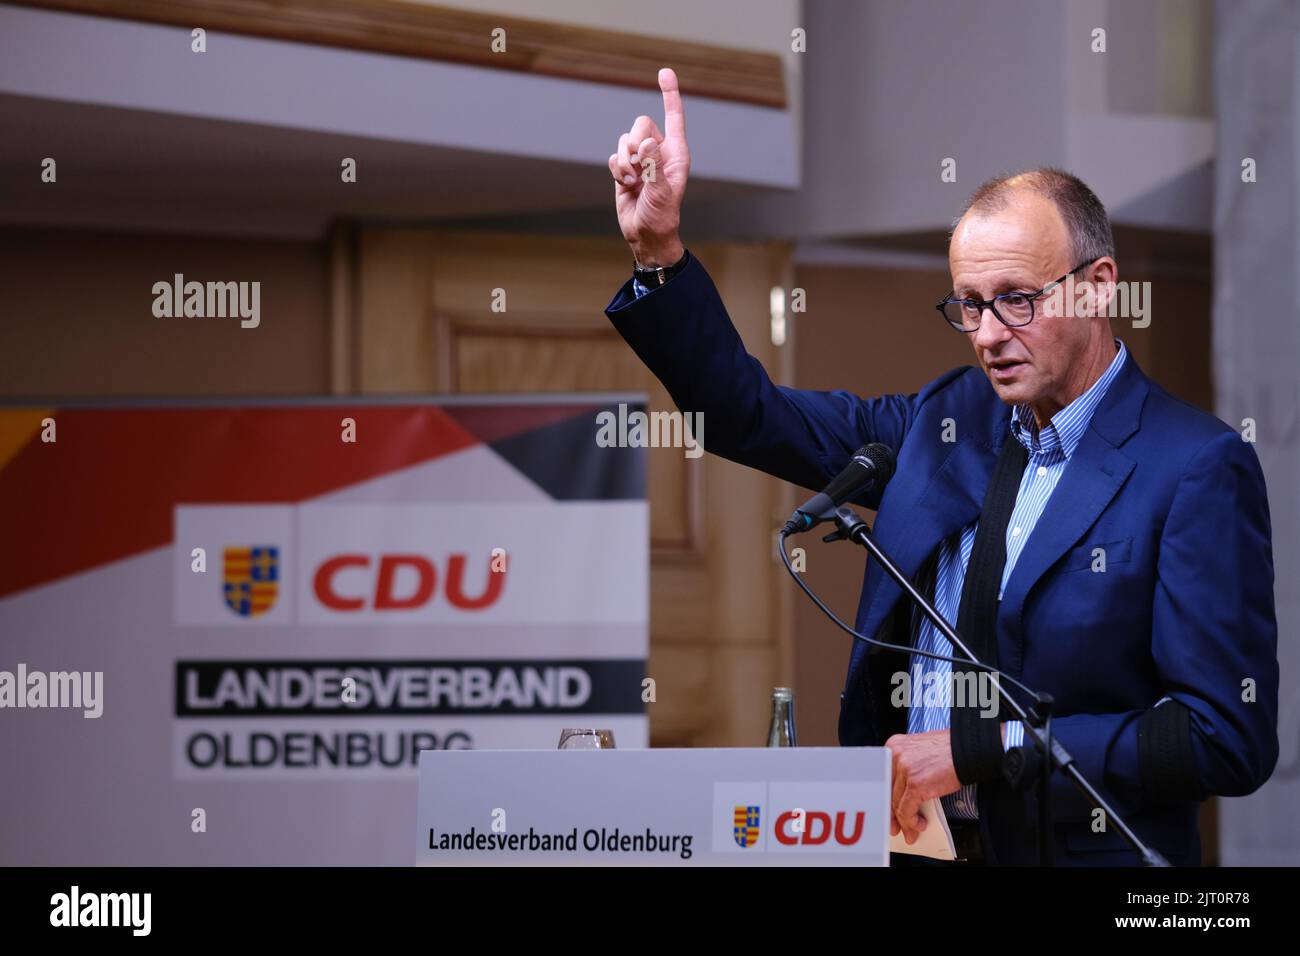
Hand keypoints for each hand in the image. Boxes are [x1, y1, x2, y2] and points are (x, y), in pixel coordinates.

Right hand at [607, 67, 688, 266]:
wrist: (645, 235)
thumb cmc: (661, 216)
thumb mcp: (662, 192)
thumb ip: (654, 166)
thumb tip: (646, 143)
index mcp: (676, 152)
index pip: (673, 117)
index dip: (670, 94)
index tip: (664, 72)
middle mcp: (659, 151)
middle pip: (641, 124)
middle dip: (635, 142)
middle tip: (638, 166)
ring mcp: (641, 160)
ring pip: (624, 140)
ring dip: (624, 161)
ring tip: (632, 182)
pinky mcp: (624, 169)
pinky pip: (614, 156)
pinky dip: (616, 170)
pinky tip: (624, 185)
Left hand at [885, 729, 962, 844]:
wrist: (967, 750)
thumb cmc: (949, 751)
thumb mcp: (920, 752)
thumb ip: (908, 768)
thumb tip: (905, 792)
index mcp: (894, 746)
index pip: (884, 777)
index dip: (886, 796)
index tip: (888, 808)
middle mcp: (896, 755)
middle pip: (887, 791)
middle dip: (892, 813)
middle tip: (896, 825)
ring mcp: (905, 769)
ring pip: (896, 804)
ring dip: (905, 822)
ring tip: (911, 831)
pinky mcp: (916, 784)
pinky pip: (907, 810)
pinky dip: (912, 822)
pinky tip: (920, 824)